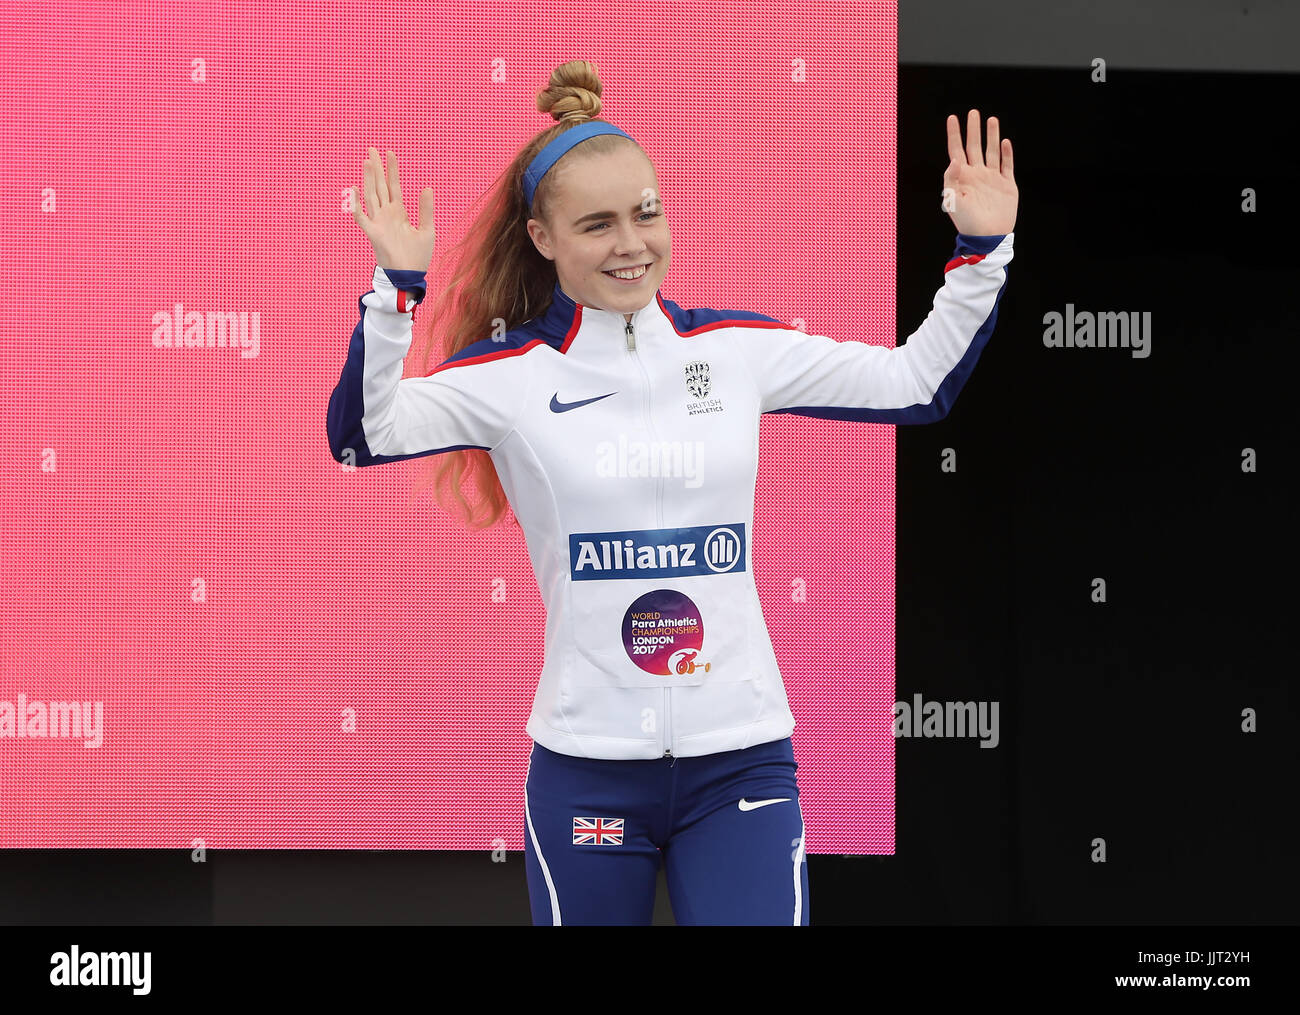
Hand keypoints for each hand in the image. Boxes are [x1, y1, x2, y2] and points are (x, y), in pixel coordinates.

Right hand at [351, 148, 436, 271]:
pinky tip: (353, 190)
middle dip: (377, 168)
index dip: (392, 170)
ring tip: (367, 161)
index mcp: (399, 213)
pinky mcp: (373, 233)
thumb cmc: (418, 256)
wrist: (410, 275)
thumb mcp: (427, 229)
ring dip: (368, 179)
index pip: (393, 186)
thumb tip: (427, 187)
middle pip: (380, 186)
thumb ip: (426, 209)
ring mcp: (379, 222)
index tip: (390, 152)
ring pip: (371, 196)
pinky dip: (356, 205)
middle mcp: (387, 214)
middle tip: (372, 149)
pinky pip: (362, 217)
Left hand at [943, 110, 1016, 235]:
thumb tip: (955, 159)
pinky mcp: (1007, 185)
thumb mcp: (952, 201)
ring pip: (991, 152)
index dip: (954, 134)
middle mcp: (977, 175)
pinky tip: (1005, 142)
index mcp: (962, 178)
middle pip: (974, 146)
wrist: (987, 237)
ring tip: (991, 120)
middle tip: (973, 112)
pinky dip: (1007, 153)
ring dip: (991, 136)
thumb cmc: (967, 223)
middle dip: (973, 129)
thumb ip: (951, 179)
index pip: (957, 151)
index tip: (952, 118)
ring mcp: (992, 179)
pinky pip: (1006, 165)